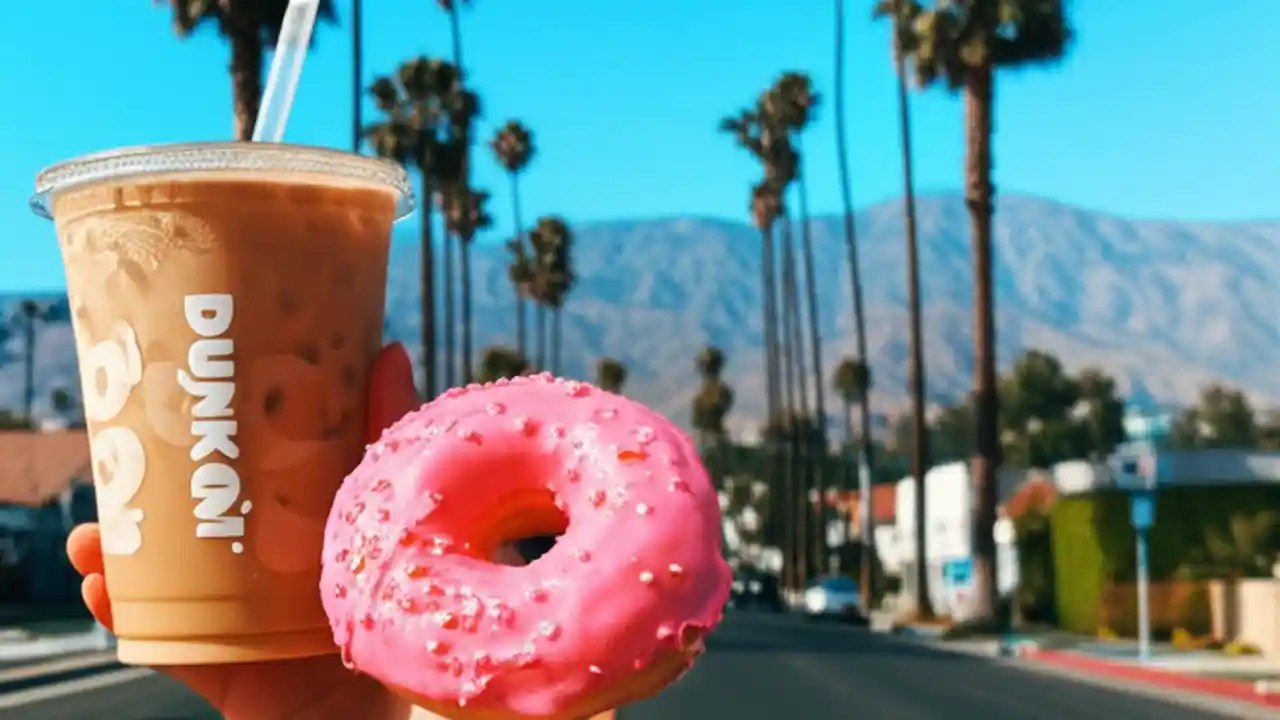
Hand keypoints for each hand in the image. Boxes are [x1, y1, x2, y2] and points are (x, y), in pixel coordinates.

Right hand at [68, 343, 420, 719]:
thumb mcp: (396, 506)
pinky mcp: (228, 670)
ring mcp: (246, 622)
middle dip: (146, 499)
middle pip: (196, 526)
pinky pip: (166, 642)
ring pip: (167, 582)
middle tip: (113, 466)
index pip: (254, 477)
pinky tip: (101, 588)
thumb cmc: (415, 605)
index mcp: (312, 527)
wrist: (400, 707)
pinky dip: (128, 617)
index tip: (170, 405)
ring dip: (119, 555)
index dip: (208, 446)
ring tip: (92, 534)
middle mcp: (273, 573)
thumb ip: (391, 435)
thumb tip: (390, 350)